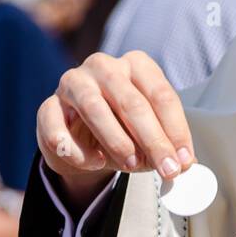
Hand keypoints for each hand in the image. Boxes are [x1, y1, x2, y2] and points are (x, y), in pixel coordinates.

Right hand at [37, 51, 194, 210]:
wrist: (78, 142)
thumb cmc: (121, 132)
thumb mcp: (147, 138)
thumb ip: (166, 147)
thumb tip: (187, 164)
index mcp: (136, 65)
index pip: (161, 95)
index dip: (175, 130)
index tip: (184, 162)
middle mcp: (104, 66)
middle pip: (132, 102)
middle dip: (153, 140)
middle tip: (167, 170)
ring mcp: (73, 83)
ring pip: (94, 108)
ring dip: (116, 140)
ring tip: (131, 165)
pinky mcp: (49, 107)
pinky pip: (59, 128)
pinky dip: (78, 150)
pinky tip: (95, 162)